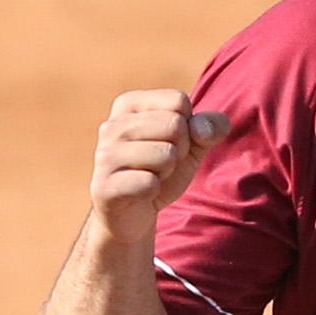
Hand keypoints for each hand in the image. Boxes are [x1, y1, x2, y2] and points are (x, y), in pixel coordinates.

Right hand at [89, 90, 230, 244]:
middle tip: (161, 164)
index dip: (187, 126)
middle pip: (175, 125)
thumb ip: (211, 127)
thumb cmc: (163, 170)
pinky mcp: (104, 186)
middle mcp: (112, 125)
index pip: (178, 101)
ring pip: (166, 154)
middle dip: (179, 151)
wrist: (136, 213)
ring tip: (150, 176)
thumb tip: (202, 128)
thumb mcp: (194, 144)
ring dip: (166, 171)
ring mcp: (105, 155)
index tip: (169, 142)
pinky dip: (154, 190)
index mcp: (129, 104)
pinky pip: (150, 182)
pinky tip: (140, 192)